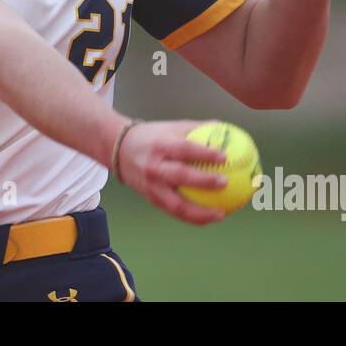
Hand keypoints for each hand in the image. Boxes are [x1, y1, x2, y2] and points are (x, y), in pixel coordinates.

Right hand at [117, 120, 231, 224]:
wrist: (119, 150)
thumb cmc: (152, 137)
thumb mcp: (171, 127)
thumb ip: (196, 128)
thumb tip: (226, 128)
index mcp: (160, 146)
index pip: (184, 149)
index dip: (204, 153)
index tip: (224, 157)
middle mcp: (154, 167)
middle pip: (179, 176)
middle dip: (203, 181)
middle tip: (225, 183)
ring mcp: (151, 186)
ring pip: (176, 204)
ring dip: (200, 213)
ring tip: (221, 214)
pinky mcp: (151, 199)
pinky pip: (173, 212)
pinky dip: (192, 217)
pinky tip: (209, 218)